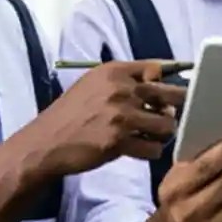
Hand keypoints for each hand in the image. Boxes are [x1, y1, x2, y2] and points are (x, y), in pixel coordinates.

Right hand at [29, 60, 187, 176]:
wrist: (46, 142)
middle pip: (171, 95)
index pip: (157, 70)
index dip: (165, 84)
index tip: (165, 96)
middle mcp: (121, 89)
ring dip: (163, 134)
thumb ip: (124, 81)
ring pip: (167, 124)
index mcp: (115, 72)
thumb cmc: (72, 113)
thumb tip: (159, 84)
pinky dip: (151, 151)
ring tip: (151, 137)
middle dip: (175, 109)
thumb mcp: (94, 84)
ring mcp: (121, 115)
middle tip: (168, 118)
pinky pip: (154, 148)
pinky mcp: (119, 141)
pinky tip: (140, 150)